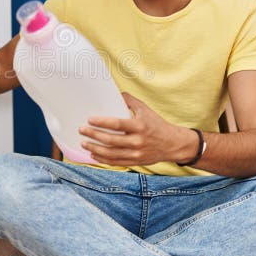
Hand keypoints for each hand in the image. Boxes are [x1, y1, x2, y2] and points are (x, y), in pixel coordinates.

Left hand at [78, 92, 196, 165]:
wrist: (174, 144)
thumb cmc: (157, 124)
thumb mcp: (146, 110)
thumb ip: (131, 101)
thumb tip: (117, 92)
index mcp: (139, 126)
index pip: (117, 124)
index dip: (102, 122)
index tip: (90, 119)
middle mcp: (137, 141)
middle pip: (111, 140)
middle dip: (93, 135)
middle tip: (82, 130)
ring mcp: (136, 154)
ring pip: (111, 154)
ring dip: (95, 149)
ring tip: (84, 143)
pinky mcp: (135, 162)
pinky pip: (116, 162)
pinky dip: (103, 159)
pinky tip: (94, 155)